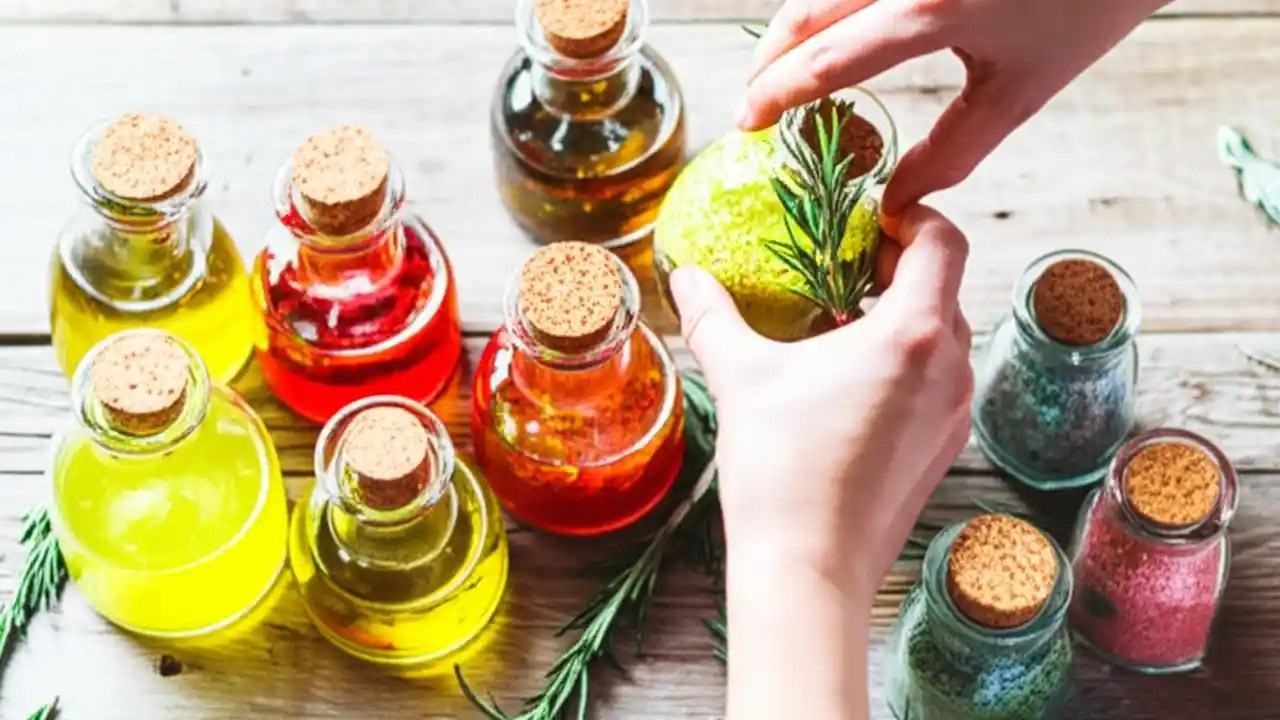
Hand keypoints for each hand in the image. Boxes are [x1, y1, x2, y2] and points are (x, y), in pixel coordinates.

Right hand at [670, 204, 971, 718]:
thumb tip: (686, 276)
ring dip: (901, 316)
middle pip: (946, 287)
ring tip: (839, 323)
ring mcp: (953, 413)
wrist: (810, 570)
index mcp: (912, 335)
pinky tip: (847, 382)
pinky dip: (904, 362)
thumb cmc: (781, 470)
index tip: (869, 220)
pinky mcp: (942, 449)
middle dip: (899, 267)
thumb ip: (713, 315)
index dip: (914, 216)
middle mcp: (949, 369)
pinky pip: (936, 382)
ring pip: (943, 337)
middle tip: (843, 266)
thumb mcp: (740, 378)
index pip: (945, 241)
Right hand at [738, 0, 1167, 211]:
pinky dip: (828, 5)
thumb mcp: (1019, 91)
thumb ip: (950, 150)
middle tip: (754, 102)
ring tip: (785, 72)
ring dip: (794, 26)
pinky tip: (826, 29)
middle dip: (769, 58)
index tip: (745, 124)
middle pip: (806, 10)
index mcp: (931, 10)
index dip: (775, 94)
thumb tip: (895, 201)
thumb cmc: (1089, 7)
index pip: (826, 58)